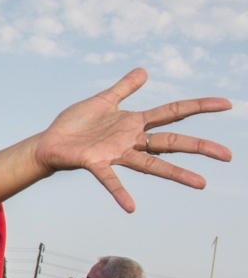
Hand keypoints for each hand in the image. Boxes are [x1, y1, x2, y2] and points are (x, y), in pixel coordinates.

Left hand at [32, 68, 231, 212]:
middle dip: (199, 146)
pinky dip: (119, 192)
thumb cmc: (75, 124)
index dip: (199, 106)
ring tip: (202, 184)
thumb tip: (144, 70)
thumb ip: (124, 87)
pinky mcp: (95, 162)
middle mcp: (130, 140)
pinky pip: (109, 179)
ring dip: (176, 173)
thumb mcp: (102, 100)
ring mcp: (115, 153)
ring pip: (151, 164)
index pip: (173, 112)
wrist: (48, 142)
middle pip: (171, 141)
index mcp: (133, 122)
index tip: (226, 104)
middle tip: (228, 155)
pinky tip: (131, 207)